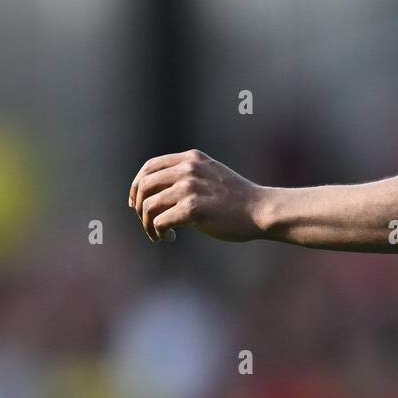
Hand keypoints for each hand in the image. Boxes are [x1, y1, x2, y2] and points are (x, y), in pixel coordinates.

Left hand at [128, 149, 266, 242]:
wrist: (261, 210)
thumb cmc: (237, 198)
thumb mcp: (212, 175)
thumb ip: (188, 175)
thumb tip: (155, 191)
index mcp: (191, 159)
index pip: (149, 167)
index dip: (137, 186)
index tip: (137, 203)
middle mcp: (188, 170)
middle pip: (144, 186)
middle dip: (139, 207)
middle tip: (147, 222)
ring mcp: (190, 188)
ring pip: (148, 206)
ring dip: (147, 224)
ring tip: (158, 234)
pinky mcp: (193, 209)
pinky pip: (159, 221)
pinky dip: (158, 232)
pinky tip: (169, 237)